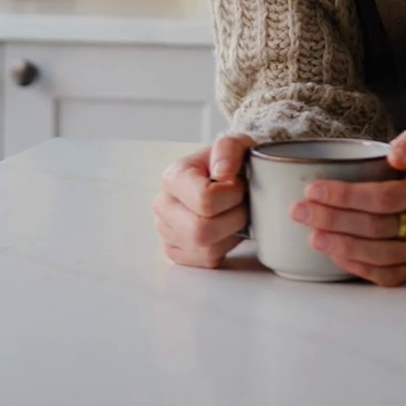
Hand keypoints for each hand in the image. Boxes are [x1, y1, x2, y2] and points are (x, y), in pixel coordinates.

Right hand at [154, 133, 253, 268]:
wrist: (226, 178)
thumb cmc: (229, 164)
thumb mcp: (235, 144)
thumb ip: (229, 149)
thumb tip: (223, 173)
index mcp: (173, 177)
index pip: (205, 199)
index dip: (233, 195)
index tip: (239, 184)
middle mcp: (164, 205)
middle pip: (202, 230)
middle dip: (233, 219)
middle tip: (241, 204)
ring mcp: (167, 231)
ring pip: (206, 249)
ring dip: (231, 234)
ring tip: (234, 215)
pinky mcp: (176, 251)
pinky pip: (206, 261)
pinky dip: (224, 248)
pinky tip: (225, 229)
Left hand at [292, 128, 405, 286]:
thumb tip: (395, 157)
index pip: (384, 197)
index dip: (345, 196)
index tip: (312, 190)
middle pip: (376, 227)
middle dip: (333, 220)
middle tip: (299, 212)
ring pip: (379, 254)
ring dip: (341, 245)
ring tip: (312, 236)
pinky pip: (385, 275)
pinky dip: (357, 266)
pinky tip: (334, 254)